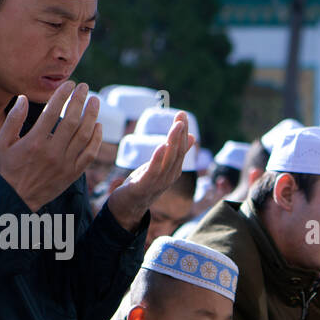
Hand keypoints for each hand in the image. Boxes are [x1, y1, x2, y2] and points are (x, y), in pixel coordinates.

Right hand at [0, 81, 101, 212]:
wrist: (17, 198)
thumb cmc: (8, 167)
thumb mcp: (3, 142)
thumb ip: (13, 119)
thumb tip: (24, 98)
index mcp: (34, 142)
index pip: (52, 112)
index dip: (63, 95)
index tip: (69, 84)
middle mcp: (52, 152)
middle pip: (72, 121)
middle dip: (79, 101)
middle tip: (84, 87)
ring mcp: (65, 163)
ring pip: (84, 136)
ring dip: (92, 116)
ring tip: (95, 101)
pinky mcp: (73, 173)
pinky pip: (89, 154)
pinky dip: (96, 139)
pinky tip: (98, 126)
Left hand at [105, 112, 195, 231]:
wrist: (128, 205)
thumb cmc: (144, 183)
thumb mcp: (160, 165)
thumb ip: (174, 152)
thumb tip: (191, 136)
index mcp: (174, 170)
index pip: (181, 148)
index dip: (183, 131)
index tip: (182, 114)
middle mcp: (170, 176)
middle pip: (178, 152)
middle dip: (180, 133)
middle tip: (181, 116)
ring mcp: (159, 182)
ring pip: (169, 159)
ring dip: (174, 142)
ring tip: (176, 126)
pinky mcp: (146, 185)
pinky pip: (154, 170)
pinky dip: (159, 158)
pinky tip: (161, 145)